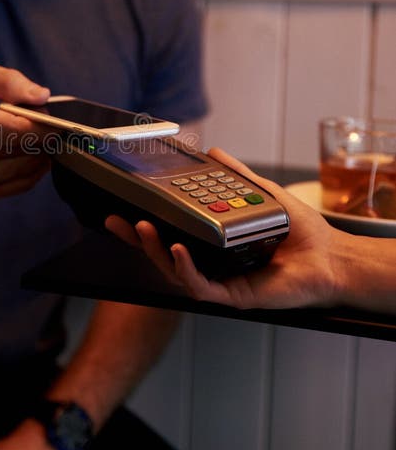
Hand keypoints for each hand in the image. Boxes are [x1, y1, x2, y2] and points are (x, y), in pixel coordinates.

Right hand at [0, 58, 51, 201]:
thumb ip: (8, 80)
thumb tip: (41, 97)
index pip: (17, 129)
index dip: (44, 124)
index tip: (54, 117)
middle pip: (24, 150)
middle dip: (44, 136)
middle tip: (46, 123)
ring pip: (26, 169)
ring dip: (40, 154)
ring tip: (36, 137)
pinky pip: (20, 185)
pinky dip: (33, 169)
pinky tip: (30, 154)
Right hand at [105, 147, 345, 310]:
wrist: (331, 257)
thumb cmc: (300, 233)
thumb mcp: (260, 194)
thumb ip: (236, 175)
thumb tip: (213, 153)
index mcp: (214, 242)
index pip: (172, 232)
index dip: (146, 224)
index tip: (124, 207)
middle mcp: (213, 263)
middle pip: (164, 254)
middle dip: (137, 240)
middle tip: (119, 221)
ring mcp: (220, 280)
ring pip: (176, 271)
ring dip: (156, 251)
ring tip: (145, 230)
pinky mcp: (233, 296)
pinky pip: (200, 286)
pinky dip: (185, 269)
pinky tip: (177, 250)